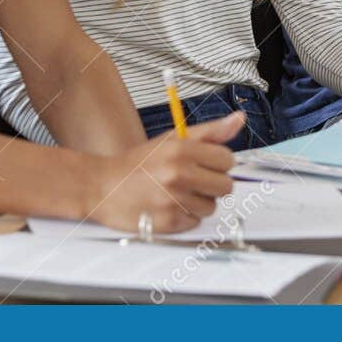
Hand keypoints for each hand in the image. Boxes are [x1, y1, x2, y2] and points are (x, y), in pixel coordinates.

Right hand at [88, 113, 243, 233]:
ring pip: (212, 206)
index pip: (227, 159)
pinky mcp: (169, 223)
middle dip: (212, 183)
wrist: (102, 186)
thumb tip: (239, 119)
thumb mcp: (172, 139)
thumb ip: (210, 131)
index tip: (203, 163)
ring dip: (198, 202)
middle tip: (191, 179)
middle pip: (225, 186)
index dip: (217, 162)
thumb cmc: (138, 163)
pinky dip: (185, 217)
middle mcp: (178, 174)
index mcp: (181, 149)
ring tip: (176, 193)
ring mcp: (174, 200)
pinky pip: (195, 222)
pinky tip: (168, 206)